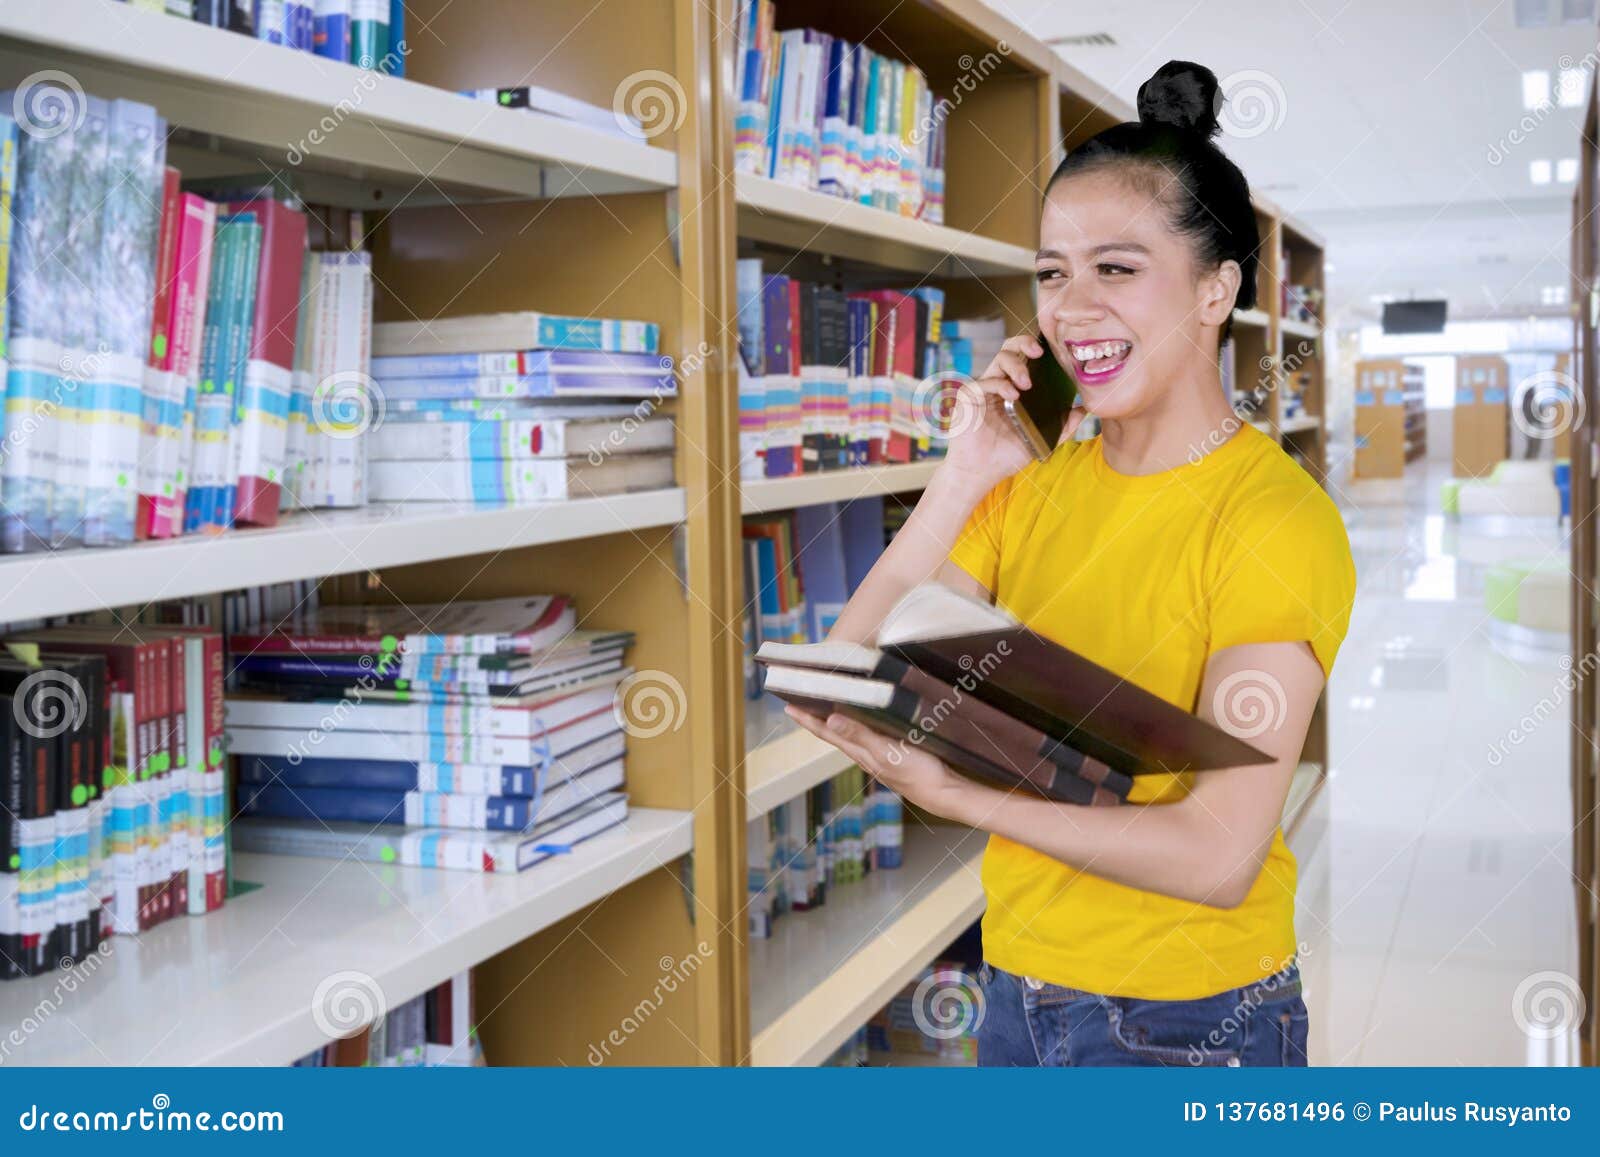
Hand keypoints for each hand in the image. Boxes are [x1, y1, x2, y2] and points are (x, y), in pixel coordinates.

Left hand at [783, 706, 976, 821]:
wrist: (943, 793)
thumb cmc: (917, 773)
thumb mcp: (886, 751)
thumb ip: (860, 735)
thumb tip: (830, 720)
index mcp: (861, 751)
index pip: (827, 732)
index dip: (807, 720)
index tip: (788, 706)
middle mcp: (865, 755)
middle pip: (834, 734)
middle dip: (816, 718)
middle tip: (800, 702)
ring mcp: (879, 757)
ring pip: (850, 736)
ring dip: (836, 722)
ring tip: (825, 708)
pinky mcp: (893, 755)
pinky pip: (868, 738)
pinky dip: (858, 726)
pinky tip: (864, 723)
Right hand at [939, 334, 1086, 497]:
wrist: (980, 472)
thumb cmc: (1005, 456)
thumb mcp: (1040, 438)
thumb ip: (1062, 425)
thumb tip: (1084, 410)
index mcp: (1013, 388)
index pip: (1023, 357)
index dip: (1035, 348)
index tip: (1052, 352)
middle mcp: (998, 383)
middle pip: (1009, 349)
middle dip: (1024, 344)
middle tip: (1039, 353)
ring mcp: (983, 388)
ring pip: (998, 359)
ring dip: (1016, 366)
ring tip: (1027, 383)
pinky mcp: (969, 397)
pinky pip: (984, 382)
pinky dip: (1000, 385)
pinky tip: (1012, 396)